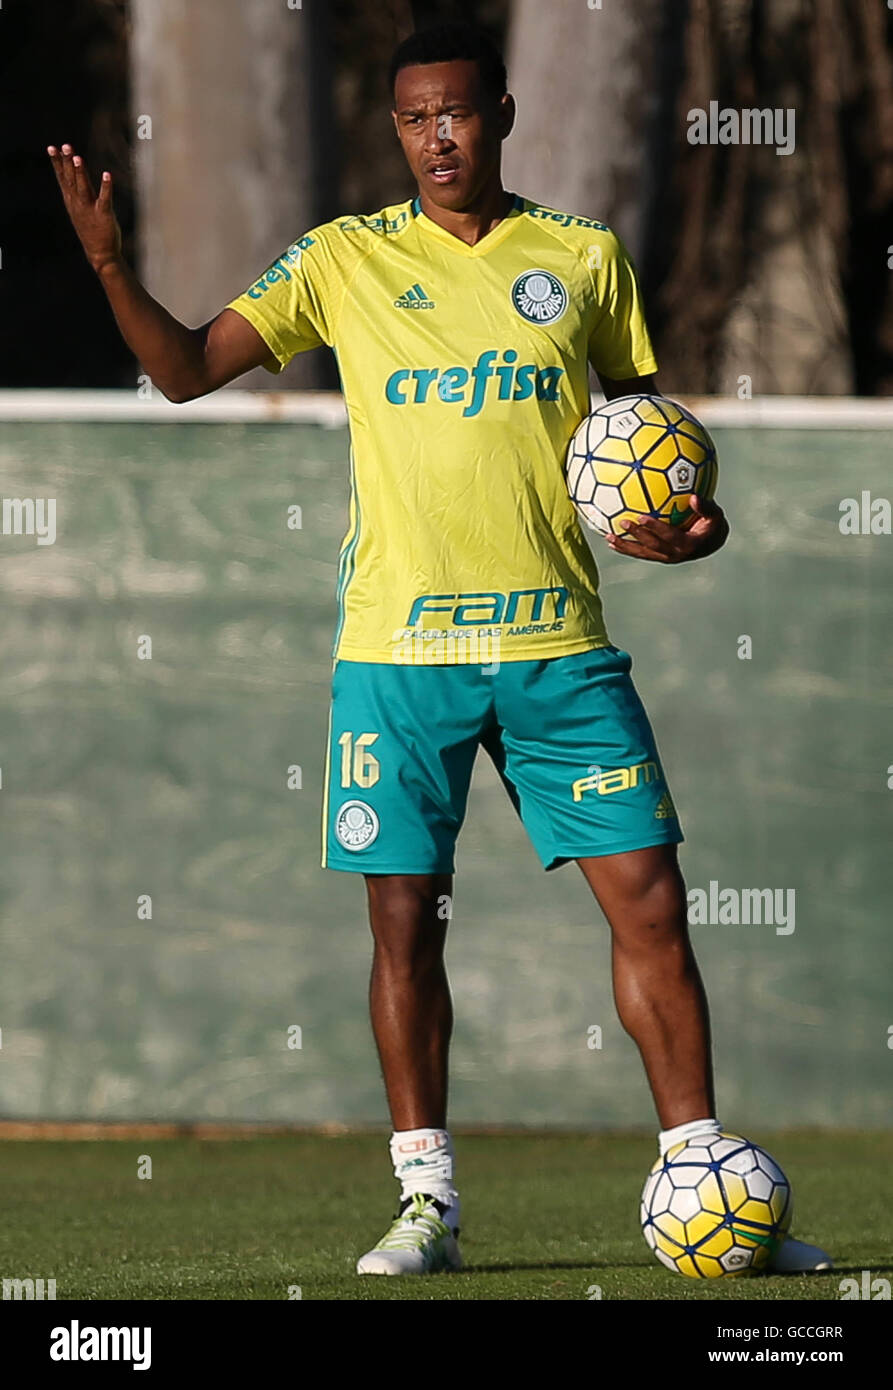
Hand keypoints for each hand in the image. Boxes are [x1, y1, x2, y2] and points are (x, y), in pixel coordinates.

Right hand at [48, 144, 121, 273]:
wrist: (100, 254)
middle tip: (65, 146)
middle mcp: (78, 203)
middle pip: (71, 180)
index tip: (52, 148)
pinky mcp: (104, 215)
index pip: (62, 178)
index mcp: (71, 201)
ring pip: (84, 188)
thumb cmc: (90, 230)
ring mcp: (89, 209)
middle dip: (67, 163)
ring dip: (80, 173)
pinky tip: (107, 174)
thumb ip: (75, 192)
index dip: (57, 163)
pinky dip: (106, 187)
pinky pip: (105, 199)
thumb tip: (72, 175)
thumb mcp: (78, 209)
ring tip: (78, 158)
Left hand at [605, 493, 728, 562]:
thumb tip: (694, 496)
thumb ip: (706, 506)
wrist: (711, 543)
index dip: (655, 528)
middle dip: (637, 536)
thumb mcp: (715, 515)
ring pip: (642, 553)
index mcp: (688, 545)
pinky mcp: (657, 557)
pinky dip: (625, 547)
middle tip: (623, 522)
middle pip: (652, 546)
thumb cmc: (712, 524)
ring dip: (625, 546)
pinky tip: (611, 540)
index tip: (641, 517)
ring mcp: (665, 557)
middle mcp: (674, 555)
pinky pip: (640, 553)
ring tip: (608, 537)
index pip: (669, 536)